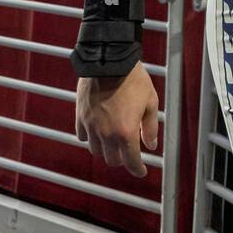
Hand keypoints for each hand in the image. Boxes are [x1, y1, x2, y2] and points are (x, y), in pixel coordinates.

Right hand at [75, 63, 159, 177]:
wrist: (109, 61)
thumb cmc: (133, 79)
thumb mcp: (151, 102)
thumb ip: (150, 127)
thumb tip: (151, 145)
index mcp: (126, 132)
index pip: (131, 162)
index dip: (138, 170)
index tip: (141, 171)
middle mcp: (107, 133)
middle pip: (112, 160)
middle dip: (122, 160)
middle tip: (129, 153)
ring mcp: (91, 126)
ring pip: (96, 151)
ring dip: (106, 150)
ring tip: (113, 141)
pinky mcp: (81, 116)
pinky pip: (82, 136)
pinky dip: (90, 138)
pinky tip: (98, 131)